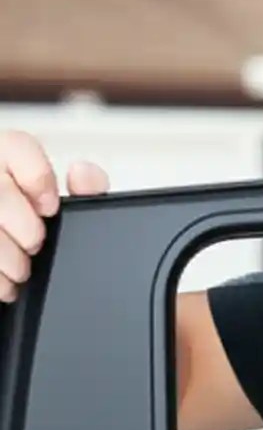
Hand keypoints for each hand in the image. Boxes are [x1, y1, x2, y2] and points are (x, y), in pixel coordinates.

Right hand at [0, 130, 108, 302]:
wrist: (7, 263)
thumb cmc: (33, 231)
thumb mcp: (66, 210)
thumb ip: (87, 190)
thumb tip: (84, 171)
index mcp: (5, 156)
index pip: (16, 145)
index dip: (38, 178)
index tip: (50, 207)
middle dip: (24, 226)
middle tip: (35, 244)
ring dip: (4, 255)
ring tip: (20, 270)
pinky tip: (3, 284)